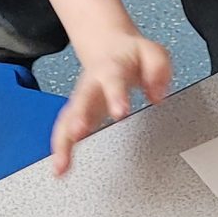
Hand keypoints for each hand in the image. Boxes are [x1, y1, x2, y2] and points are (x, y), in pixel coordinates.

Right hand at [52, 28, 172, 174]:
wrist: (108, 47)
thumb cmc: (130, 55)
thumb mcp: (151, 52)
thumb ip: (157, 69)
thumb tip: (157, 95)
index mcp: (111, 68)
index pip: (113, 80)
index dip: (115, 95)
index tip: (120, 111)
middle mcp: (91, 85)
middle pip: (81, 100)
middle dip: (79, 117)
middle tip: (78, 133)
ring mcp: (82, 100)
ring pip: (66, 120)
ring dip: (63, 143)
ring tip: (61, 166)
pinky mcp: (78, 114)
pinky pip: (65, 131)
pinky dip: (61, 151)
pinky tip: (60, 169)